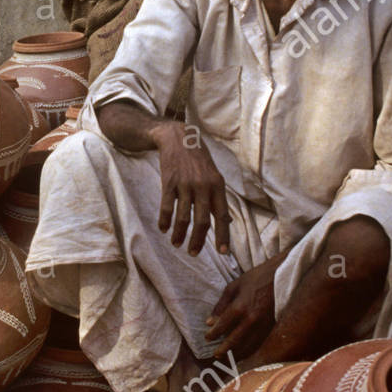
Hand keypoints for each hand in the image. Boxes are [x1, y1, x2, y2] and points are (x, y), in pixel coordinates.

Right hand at [152, 120, 230, 254]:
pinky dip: (165, 221)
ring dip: (179, 234)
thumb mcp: (214, 175)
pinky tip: (164, 229)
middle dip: (198, 241)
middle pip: (202, 221)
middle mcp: (203, 186)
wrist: (178, 138)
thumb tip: (227, 221)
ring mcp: (185, 184)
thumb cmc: (198, 159)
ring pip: (183, 217)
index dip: (223, 235)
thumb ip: (219, 198)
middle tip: (193, 253)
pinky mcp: (168, 182)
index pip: (222, 216)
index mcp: (217, 186)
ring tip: (177, 244)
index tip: (224, 252)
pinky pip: (167, 207)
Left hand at [205, 255, 280, 359]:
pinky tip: (244, 354)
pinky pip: (259, 344)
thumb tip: (210, 322)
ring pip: (247, 346)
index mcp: (239, 307)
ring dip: (236, 354)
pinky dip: (250, 351)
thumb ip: (220, 305)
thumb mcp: (233, 287)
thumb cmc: (255, 279)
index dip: (213, 334)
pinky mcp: (272, 327)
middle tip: (215, 355)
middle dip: (223, 350)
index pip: (222, 327)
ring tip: (227, 358)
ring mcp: (263, 325)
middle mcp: (251, 319)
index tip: (207, 338)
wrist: (281, 276)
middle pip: (234, 341)